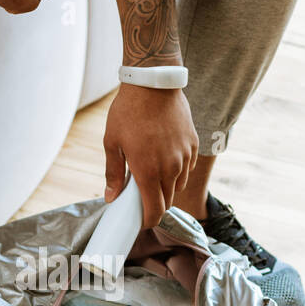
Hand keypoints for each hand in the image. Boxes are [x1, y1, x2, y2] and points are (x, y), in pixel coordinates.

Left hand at [103, 83, 198, 227]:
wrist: (153, 84)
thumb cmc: (128, 112)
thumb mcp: (112, 143)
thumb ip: (114, 173)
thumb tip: (111, 198)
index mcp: (148, 171)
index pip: (154, 211)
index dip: (148, 221)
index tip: (141, 221)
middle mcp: (170, 168)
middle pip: (167, 201)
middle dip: (155, 204)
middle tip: (141, 196)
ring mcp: (184, 157)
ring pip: (178, 185)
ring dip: (166, 187)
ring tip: (152, 174)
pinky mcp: (194, 145)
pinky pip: (187, 168)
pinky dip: (177, 171)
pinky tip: (165, 159)